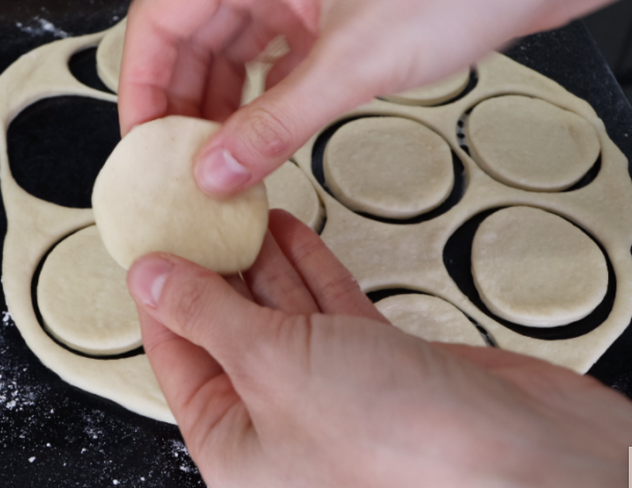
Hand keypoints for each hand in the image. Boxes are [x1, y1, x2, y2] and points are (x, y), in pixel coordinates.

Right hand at [118, 0, 616, 195]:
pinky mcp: (322, 19)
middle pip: (190, 40)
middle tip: (172, 166)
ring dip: (218, 111)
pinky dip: (259, 104)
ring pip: (228, 54)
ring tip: (212, 165)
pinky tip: (256, 142)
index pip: (161, 20)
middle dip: (179, 105)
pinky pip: (270, 63)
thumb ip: (277, 123)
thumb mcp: (352, 63)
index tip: (139, 139)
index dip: (141, 83)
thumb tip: (217, 172)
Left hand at [126, 210, 631, 487]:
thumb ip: (205, 315)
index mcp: (235, 448)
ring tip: (234, 212)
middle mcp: (279, 426)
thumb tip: (150, 278)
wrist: (521, 459)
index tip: (151, 244)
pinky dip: (306, 268)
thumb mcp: (270, 367)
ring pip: (279, 314)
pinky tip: (284, 235)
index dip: (161, 296)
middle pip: (227, 331)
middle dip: (211, 271)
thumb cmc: (397, 446)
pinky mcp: (376, 366)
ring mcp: (330, 393)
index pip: (178, 357)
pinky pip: (326, 309)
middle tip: (192, 216)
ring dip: (258, 262)